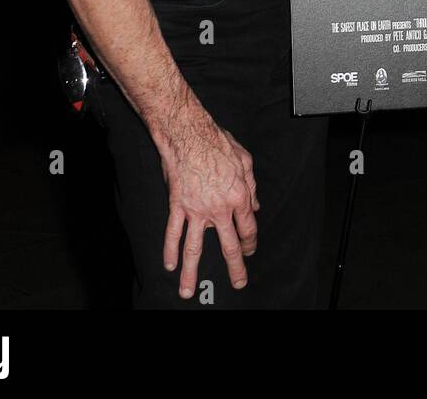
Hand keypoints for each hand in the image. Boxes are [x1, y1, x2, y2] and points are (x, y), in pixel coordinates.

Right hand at [159, 114, 259, 298]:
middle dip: (234, 266)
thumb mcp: (246, 161)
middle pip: (228, 244)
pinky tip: (169, 265)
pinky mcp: (177, 206)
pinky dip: (169, 250)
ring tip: (188, 292)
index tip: (249, 251)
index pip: (247, 228)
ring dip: (191, 272)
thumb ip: (252, 186)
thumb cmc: (218, 143)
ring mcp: (196, 210)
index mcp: (239, 197)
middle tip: (238, 282)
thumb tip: (256, 206)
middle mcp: (219, 208)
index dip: (250, 242)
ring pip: (194, 247)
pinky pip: (172, 233)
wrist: (189, 135)